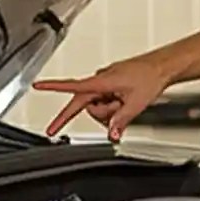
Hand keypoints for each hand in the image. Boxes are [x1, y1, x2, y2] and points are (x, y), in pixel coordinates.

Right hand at [34, 58, 172, 141]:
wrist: (163, 66)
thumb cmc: (150, 77)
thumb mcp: (136, 104)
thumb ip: (120, 121)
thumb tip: (112, 134)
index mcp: (101, 82)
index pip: (71, 86)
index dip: (52, 87)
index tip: (36, 86)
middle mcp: (100, 80)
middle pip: (86, 106)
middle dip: (101, 113)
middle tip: (121, 107)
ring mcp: (106, 82)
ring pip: (97, 105)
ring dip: (110, 108)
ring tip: (127, 100)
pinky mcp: (112, 84)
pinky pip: (105, 100)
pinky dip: (114, 104)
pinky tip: (127, 98)